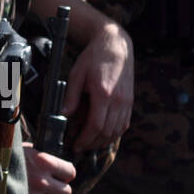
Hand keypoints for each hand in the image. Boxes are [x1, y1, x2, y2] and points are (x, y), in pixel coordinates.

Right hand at [23, 144, 74, 193]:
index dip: (66, 174)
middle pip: (66, 192)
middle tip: (52, 191)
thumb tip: (48, 160)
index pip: (70, 172)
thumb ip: (38, 155)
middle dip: (61, 192)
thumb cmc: (2, 157)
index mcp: (43, 160)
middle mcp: (41, 179)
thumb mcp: (22, 149)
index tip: (60, 176)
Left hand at [63, 22, 133, 150]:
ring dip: (103, 141)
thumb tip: (63, 115)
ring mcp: (126, 103)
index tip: (75, 145)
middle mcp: (118, 101)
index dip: (85, 139)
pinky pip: (124, 125)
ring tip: (89, 143)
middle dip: (92, 144)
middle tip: (79, 147)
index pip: (95, 125)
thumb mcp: (76, 74)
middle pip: (107, 132)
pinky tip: (102, 135)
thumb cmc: (94, 58)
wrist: (115, 46)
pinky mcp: (130, 102)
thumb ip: (71, 96)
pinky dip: (113, 134)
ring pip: (117, 131)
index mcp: (103, 93)